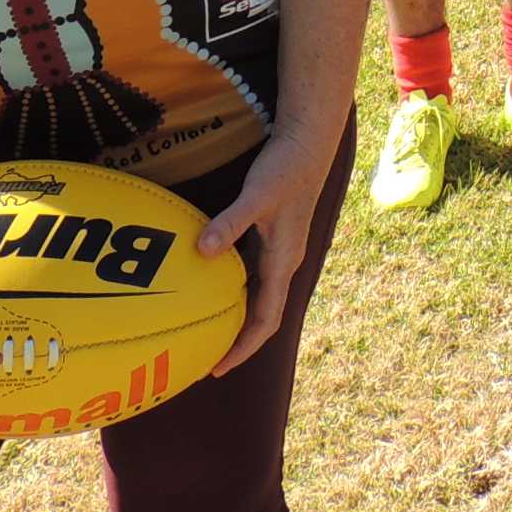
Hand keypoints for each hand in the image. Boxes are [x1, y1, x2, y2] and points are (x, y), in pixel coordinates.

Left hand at [196, 127, 334, 375]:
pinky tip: (214, 281)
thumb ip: (230, 224)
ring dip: (238, 315)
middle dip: (238, 339)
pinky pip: (255, 274)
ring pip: (260, 295)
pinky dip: (237, 288)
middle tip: (206, 355)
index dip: (243, 347)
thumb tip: (202, 251)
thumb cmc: (285, 170)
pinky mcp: (275, 235)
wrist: (308, 144)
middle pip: (262, 314)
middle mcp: (284, 263)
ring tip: (209, 327)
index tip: (218, 367)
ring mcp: (281, 250)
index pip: (264, 320)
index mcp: (283, 262)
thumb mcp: (256, 197)